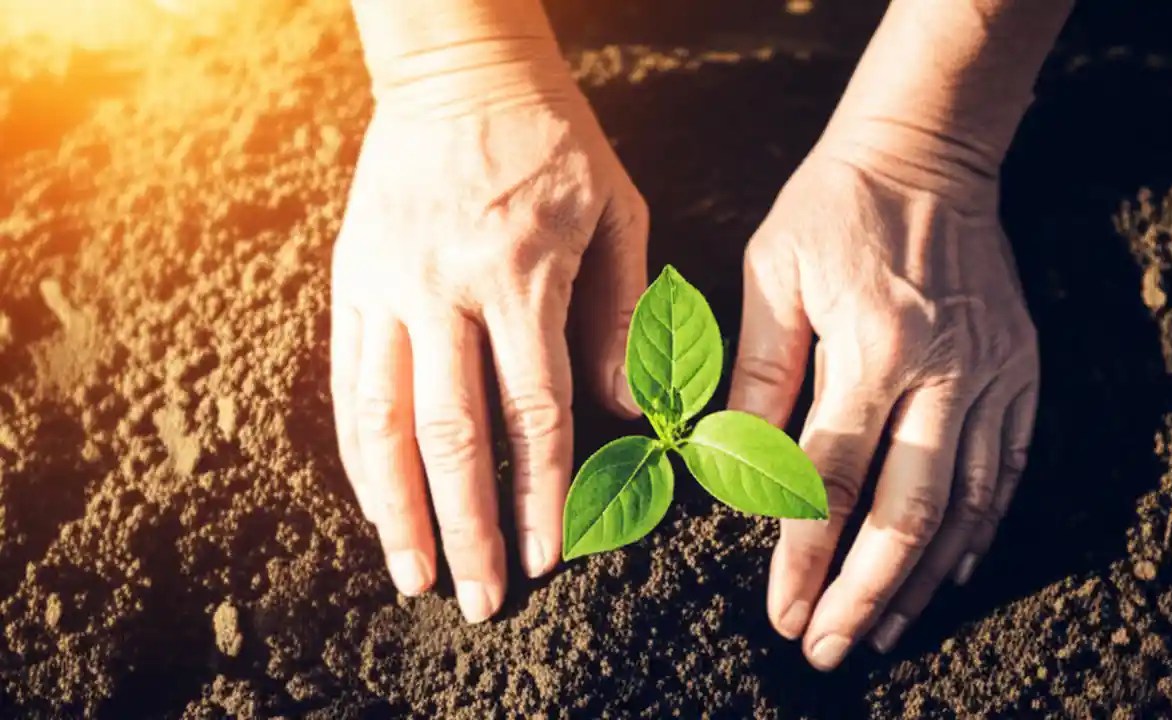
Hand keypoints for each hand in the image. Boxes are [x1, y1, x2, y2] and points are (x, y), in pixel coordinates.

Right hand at [330, 64, 646, 621]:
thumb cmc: (554, 140)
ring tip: (411, 574)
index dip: (543, 493)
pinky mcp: (351, 281)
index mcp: (521, 274)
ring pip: (382, 421)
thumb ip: (623, 312)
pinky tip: (374, 501)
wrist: (459, 69)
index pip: (535, 412)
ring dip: (397, 508)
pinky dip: (359, 452)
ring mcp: (388, 287)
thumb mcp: (618, 212)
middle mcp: (445, 289)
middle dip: (467, 527)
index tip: (548, 555)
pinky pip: (347, 382)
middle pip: (454, 435)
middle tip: (478, 598)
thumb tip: (624, 410)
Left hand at [728, 146, 1037, 667]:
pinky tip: (954, 569)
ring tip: (885, 631)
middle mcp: (943, 371)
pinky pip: (1008, 468)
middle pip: (908, 512)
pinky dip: (982, 528)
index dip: (803, 555)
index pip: (830, 478)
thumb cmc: (834, 207)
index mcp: (874, 347)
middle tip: (828, 648)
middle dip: (864, 592)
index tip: (782, 613)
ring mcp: (993, 373)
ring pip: (967, 505)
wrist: (929, 150)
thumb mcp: (771, 273)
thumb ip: (757, 371)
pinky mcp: (1020, 368)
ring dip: (926, 579)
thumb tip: (728, 458)